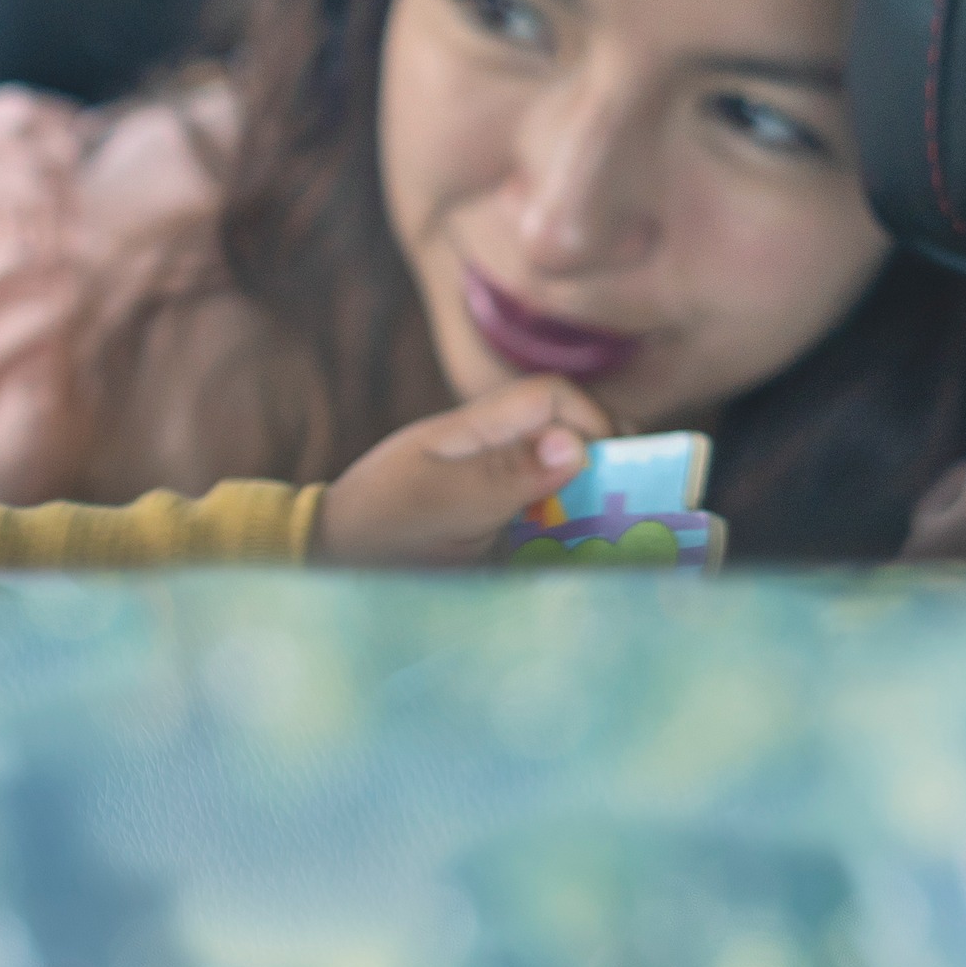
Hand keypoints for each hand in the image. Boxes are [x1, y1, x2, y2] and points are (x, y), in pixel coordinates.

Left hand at [314, 376, 618, 565]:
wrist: (332, 568)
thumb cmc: (376, 526)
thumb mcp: (439, 502)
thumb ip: (503, 474)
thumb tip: (575, 444)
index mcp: (476, 430)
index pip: (553, 398)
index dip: (592, 421)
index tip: (614, 469)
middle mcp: (494, 454)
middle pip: (572, 437)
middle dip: (608, 465)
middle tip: (633, 509)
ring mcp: (498, 493)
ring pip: (570, 484)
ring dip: (598, 506)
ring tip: (621, 539)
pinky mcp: (500, 533)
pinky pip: (553, 525)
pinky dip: (577, 539)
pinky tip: (588, 563)